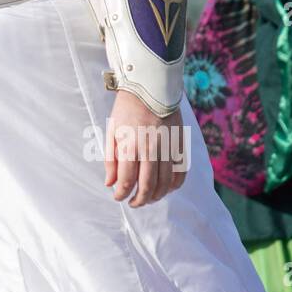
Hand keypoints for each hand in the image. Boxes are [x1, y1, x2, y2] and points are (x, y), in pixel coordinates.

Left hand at [105, 90, 187, 206]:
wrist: (151, 87)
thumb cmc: (127, 109)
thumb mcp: (112, 131)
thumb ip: (111, 159)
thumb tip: (110, 183)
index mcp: (130, 146)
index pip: (127, 181)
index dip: (122, 194)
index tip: (119, 197)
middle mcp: (150, 149)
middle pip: (148, 187)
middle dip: (140, 200)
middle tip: (134, 203)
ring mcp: (168, 148)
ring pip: (165, 183)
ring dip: (157, 196)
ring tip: (149, 198)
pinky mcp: (179, 145)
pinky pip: (181, 173)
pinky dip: (174, 185)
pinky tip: (166, 189)